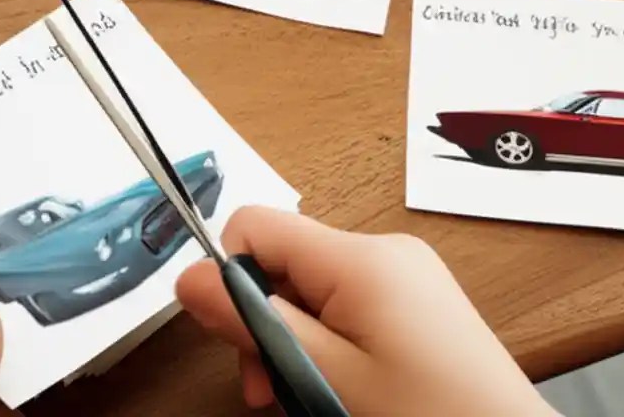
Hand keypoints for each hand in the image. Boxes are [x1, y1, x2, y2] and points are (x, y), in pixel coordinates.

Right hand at [176, 207, 557, 416]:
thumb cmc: (434, 416)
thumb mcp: (328, 377)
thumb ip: (255, 324)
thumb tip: (189, 279)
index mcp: (361, 259)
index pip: (256, 225)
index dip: (229, 275)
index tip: (234, 336)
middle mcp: (384, 252)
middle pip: (280, 261)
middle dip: (262, 323)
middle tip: (269, 389)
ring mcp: (404, 274)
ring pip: (308, 290)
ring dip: (292, 342)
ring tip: (306, 397)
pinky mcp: (414, 299)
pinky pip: (343, 305)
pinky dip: (325, 344)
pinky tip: (337, 387)